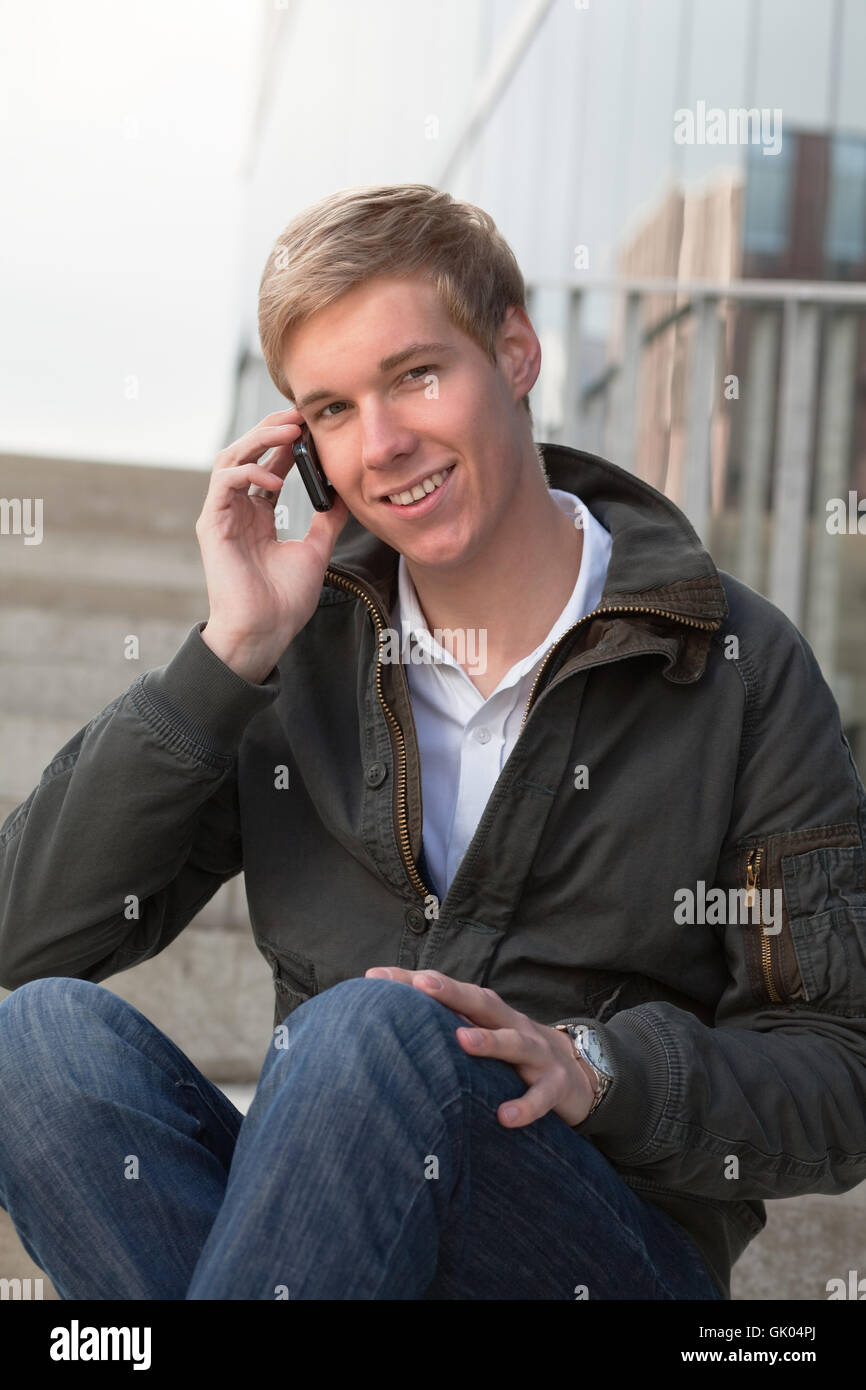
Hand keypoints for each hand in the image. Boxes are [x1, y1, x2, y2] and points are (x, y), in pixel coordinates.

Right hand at [195, 406, 348, 681]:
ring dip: (258, 439)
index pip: (267, 465)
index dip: (286, 443)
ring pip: (231, 458)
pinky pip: (225, 483)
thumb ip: (326, 522)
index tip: (311, 428)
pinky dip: (249, 472)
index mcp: (257, 516)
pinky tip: (275, 478)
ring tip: (288, 432)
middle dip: (271, 429)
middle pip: (246, 453)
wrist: (264, 632)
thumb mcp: (315, 551)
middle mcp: (236, 510)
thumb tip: (344, 495)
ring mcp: (222, 516)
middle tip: (298, 416)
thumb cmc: (284, 601)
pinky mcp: (212, 525)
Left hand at [364, 966, 596, 1128]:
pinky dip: (525, 1105)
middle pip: (481, 1003)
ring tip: (462, 1042)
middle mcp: (510, 1024)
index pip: (448, 991)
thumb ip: (444, 1028)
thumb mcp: (482, 1033)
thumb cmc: (512, 1051)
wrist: (577, 1071)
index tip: (376, 976)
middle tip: (422, 985)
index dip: (413, 982)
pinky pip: (541, 1096)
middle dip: (451, 992)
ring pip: (514, 1042)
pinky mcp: (555, 1085)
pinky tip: (505, 1116)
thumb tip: (386, 1025)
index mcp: (487, 1013)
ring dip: (489, 1041)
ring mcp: (535, 1053)